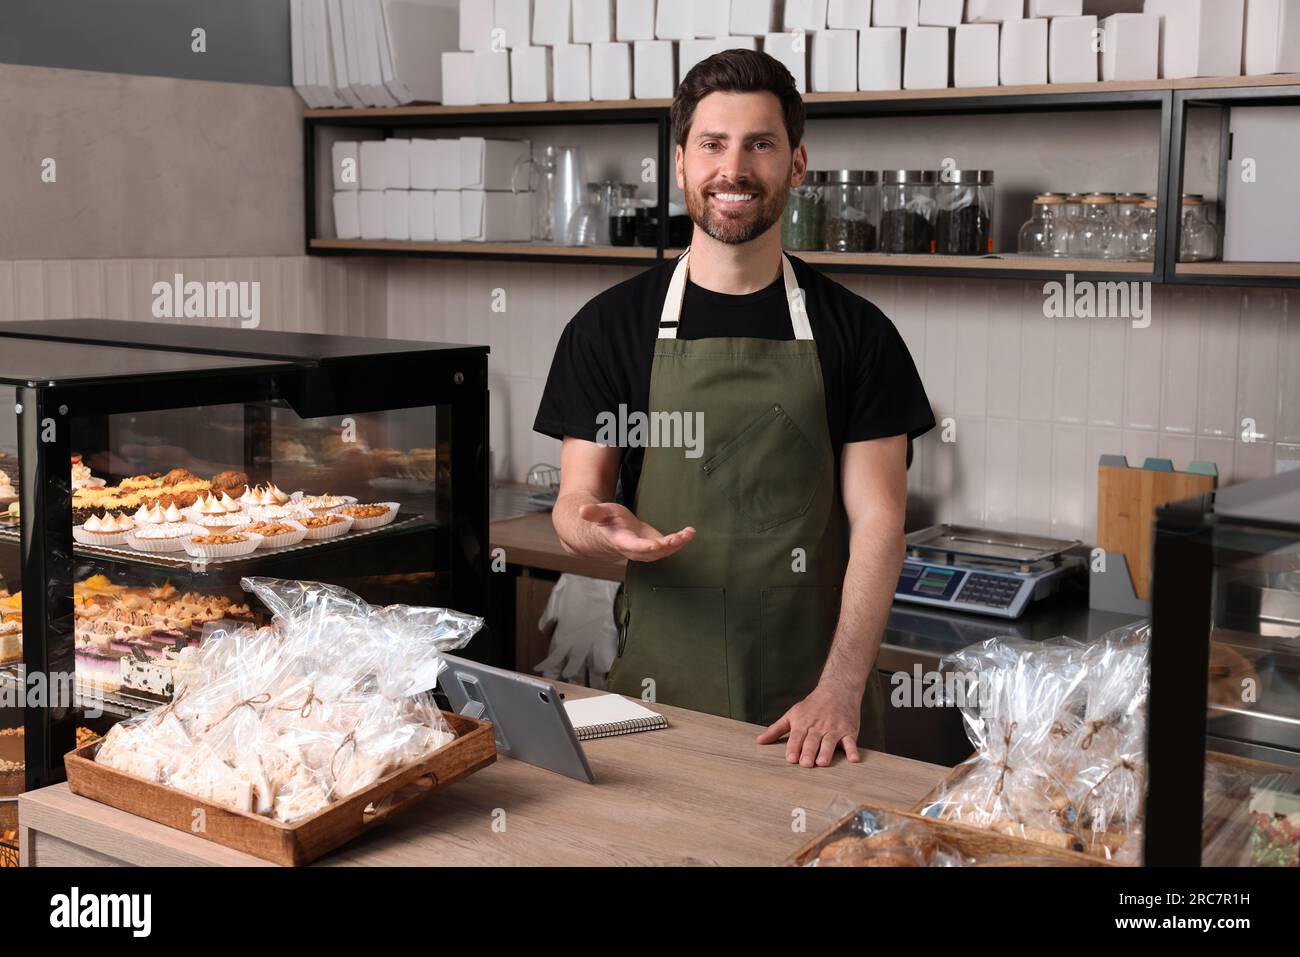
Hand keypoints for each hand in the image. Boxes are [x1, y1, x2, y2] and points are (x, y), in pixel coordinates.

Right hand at [578, 502, 694, 561]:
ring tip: (688, 534)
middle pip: (652, 552)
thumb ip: (593, 512)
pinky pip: (668, 547)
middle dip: (666, 547)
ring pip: (663, 552)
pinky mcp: (654, 545)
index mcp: (621, 541)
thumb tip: (582, 510)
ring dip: (677, 544)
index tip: (656, 545)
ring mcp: (646, 549)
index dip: (645, 547)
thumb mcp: (599, 513)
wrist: (609, 534)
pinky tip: (690, 532)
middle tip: (678, 538)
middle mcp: (635, 549)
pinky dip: (680, 541)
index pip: (634, 547)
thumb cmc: (604, 522)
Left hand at [757, 683, 862, 767]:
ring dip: (826, 752)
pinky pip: (850, 742)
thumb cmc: (812, 706)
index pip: (797, 737)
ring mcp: (834, 729)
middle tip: (806, 764)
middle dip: (808, 752)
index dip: (794, 748)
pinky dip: (852, 750)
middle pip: (812, 741)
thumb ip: (776, 729)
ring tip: (822, 762)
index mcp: (803, 724)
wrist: (837, 690)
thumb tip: (759, 741)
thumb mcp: (792, 714)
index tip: (791, 759)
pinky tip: (854, 759)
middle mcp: (818, 727)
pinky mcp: (848, 731)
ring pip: (829, 742)